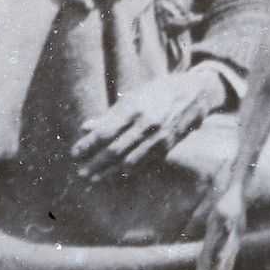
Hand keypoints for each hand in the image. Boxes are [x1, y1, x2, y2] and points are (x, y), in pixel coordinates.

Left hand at [71, 68, 222, 181]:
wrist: (194, 92)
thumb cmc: (158, 92)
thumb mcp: (133, 96)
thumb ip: (109, 114)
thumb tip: (86, 127)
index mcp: (134, 107)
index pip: (105, 131)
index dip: (88, 145)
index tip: (74, 154)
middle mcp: (145, 123)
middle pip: (114, 150)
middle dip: (95, 163)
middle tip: (80, 172)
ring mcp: (158, 136)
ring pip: (128, 161)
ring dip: (108, 172)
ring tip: (93, 178)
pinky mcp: (167, 146)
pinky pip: (144, 163)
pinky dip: (127, 171)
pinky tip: (115, 175)